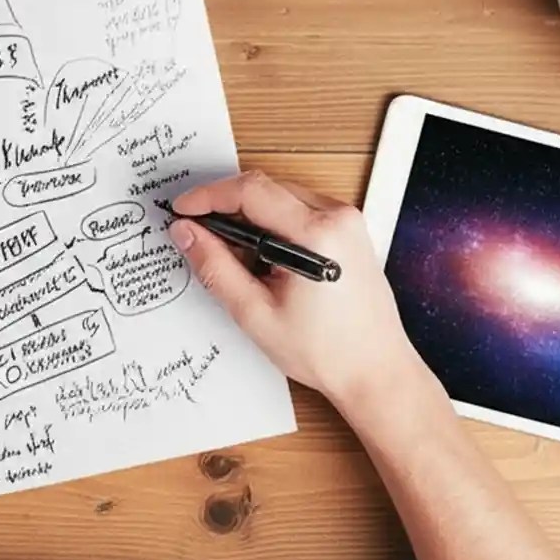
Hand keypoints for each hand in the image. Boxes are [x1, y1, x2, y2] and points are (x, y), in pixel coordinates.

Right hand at [169, 171, 422, 401]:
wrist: (375, 370)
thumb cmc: (327, 352)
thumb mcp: (256, 313)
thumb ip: (216, 267)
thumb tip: (187, 233)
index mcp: (317, 234)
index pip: (251, 191)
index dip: (208, 196)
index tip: (183, 209)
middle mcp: (338, 218)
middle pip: (266, 189)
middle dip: (226, 208)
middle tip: (200, 236)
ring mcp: (348, 223)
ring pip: (282, 198)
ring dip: (251, 218)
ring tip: (236, 260)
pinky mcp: (349, 232)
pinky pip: (301, 211)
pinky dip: (274, 226)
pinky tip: (264, 261)